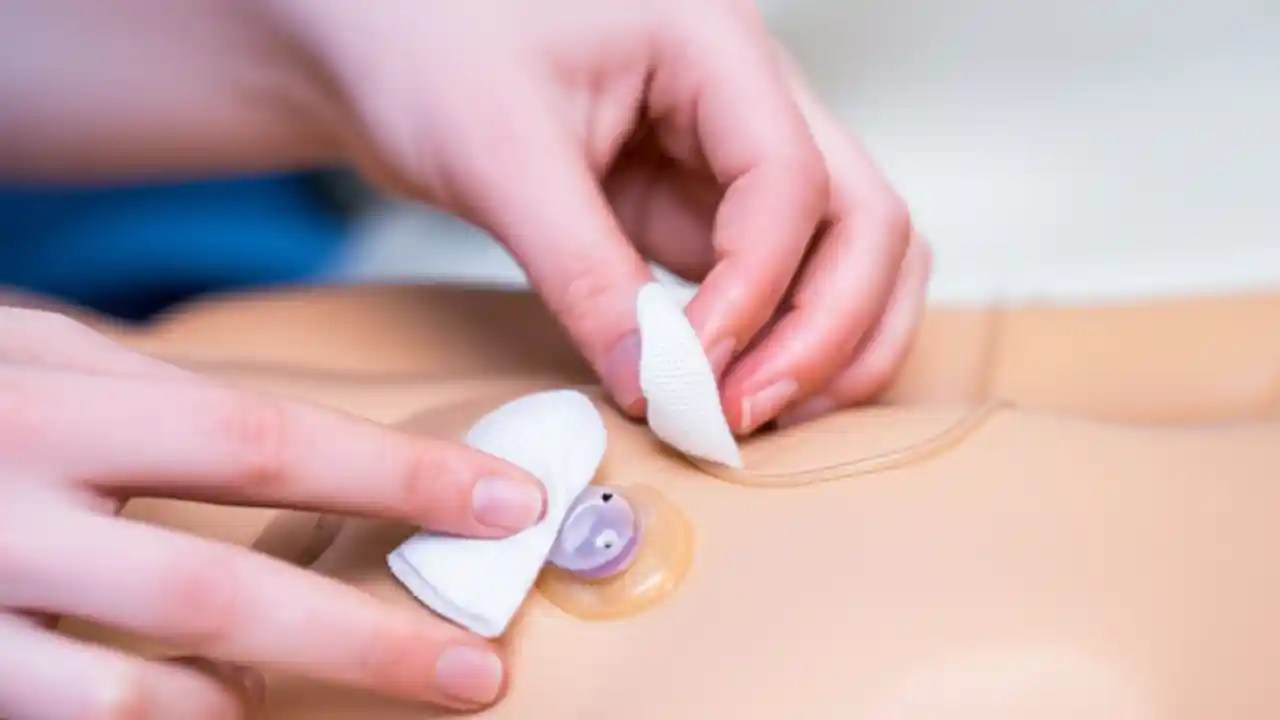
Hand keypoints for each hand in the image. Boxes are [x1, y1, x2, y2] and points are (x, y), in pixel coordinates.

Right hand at [0, 309, 545, 716]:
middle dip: (361, 642)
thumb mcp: (44, 363)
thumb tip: (312, 458)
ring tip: (343, 705)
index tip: (510, 505)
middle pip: (217, 588)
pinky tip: (208, 716)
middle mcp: (10, 502)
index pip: (266, 437)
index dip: (398, 476)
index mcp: (58, 400)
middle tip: (478, 673)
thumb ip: (158, 407)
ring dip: (250, 710)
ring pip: (131, 694)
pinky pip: (60, 719)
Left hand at [265, 0, 929, 431]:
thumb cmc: (425, 43)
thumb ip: (583, 271)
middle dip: (828, 328)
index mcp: (715, 42)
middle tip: (747, 413)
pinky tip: (730, 391)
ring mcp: (734, 153)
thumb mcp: (498, 154)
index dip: (757, 292)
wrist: (378, 37)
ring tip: (755, 415)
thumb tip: (654, 388)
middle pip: (866, 218)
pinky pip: (780, 276)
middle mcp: (750, 93)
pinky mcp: (701, 204)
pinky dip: (778, 340)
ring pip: (849, 252)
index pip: (792, 182)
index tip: (692, 377)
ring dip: (830, 341)